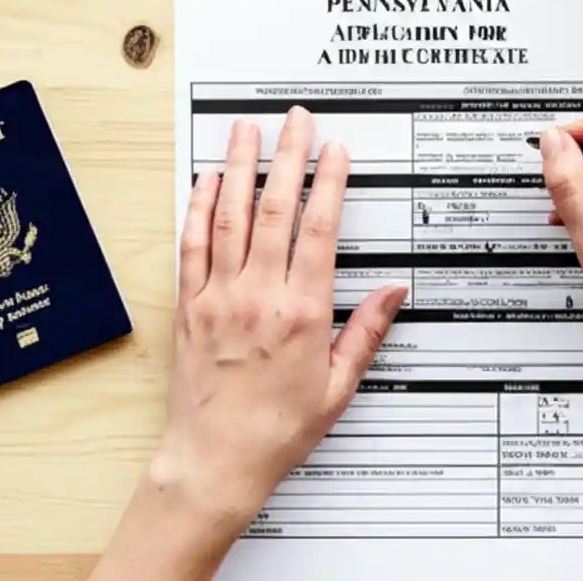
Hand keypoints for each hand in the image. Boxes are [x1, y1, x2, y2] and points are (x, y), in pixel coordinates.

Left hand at [156, 108, 406, 528]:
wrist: (215, 461)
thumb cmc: (276, 431)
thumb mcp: (338, 386)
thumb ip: (365, 332)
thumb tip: (393, 293)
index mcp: (301, 314)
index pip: (318, 230)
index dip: (328, 183)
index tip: (334, 152)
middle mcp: (257, 297)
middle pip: (275, 209)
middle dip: (287, 157)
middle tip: (295, 121)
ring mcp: (219, 298)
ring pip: (230, 216)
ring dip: (240, 167)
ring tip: (247, 130)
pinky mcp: (189, 307)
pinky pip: (192, 246)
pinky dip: (199, 208)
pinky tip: (208, 181)